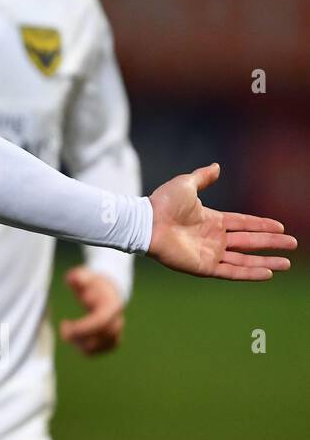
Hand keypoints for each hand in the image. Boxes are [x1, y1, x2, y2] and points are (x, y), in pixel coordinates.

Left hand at [59, 267, 124, 354]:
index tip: (65, 324)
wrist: (107, 290)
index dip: (82, 327)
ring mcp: (116, 332)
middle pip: (100, 337)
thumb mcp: (85, 275)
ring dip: (79, 344)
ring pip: (98, 347)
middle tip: (64, 326)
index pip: (100, 322)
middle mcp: (117, 321)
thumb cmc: (93, 282)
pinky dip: (84, 349)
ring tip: (68, 332)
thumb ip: (79, 277)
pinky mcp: (112, 340)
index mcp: (112, 306)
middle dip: (78, 336)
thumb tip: (75, 279)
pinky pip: (98, 351)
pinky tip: (74, 339)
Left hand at [148, 164, 295, 279]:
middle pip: (249, 241)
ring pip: (245, 259)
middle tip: (293, 243)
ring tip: (287, 263)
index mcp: (211, 220)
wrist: (147, 221)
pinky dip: (250, 273)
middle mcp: (213, 238)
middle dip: (271, 243)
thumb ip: (203, 177)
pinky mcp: (204, 267)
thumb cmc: (163, 203)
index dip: (262, 225)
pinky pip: (232, 271)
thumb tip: (216, 166)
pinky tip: (268, 273)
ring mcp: (210, 253)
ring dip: (266, 261)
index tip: (280, 226)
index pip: (243, 223)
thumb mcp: (186, 184)